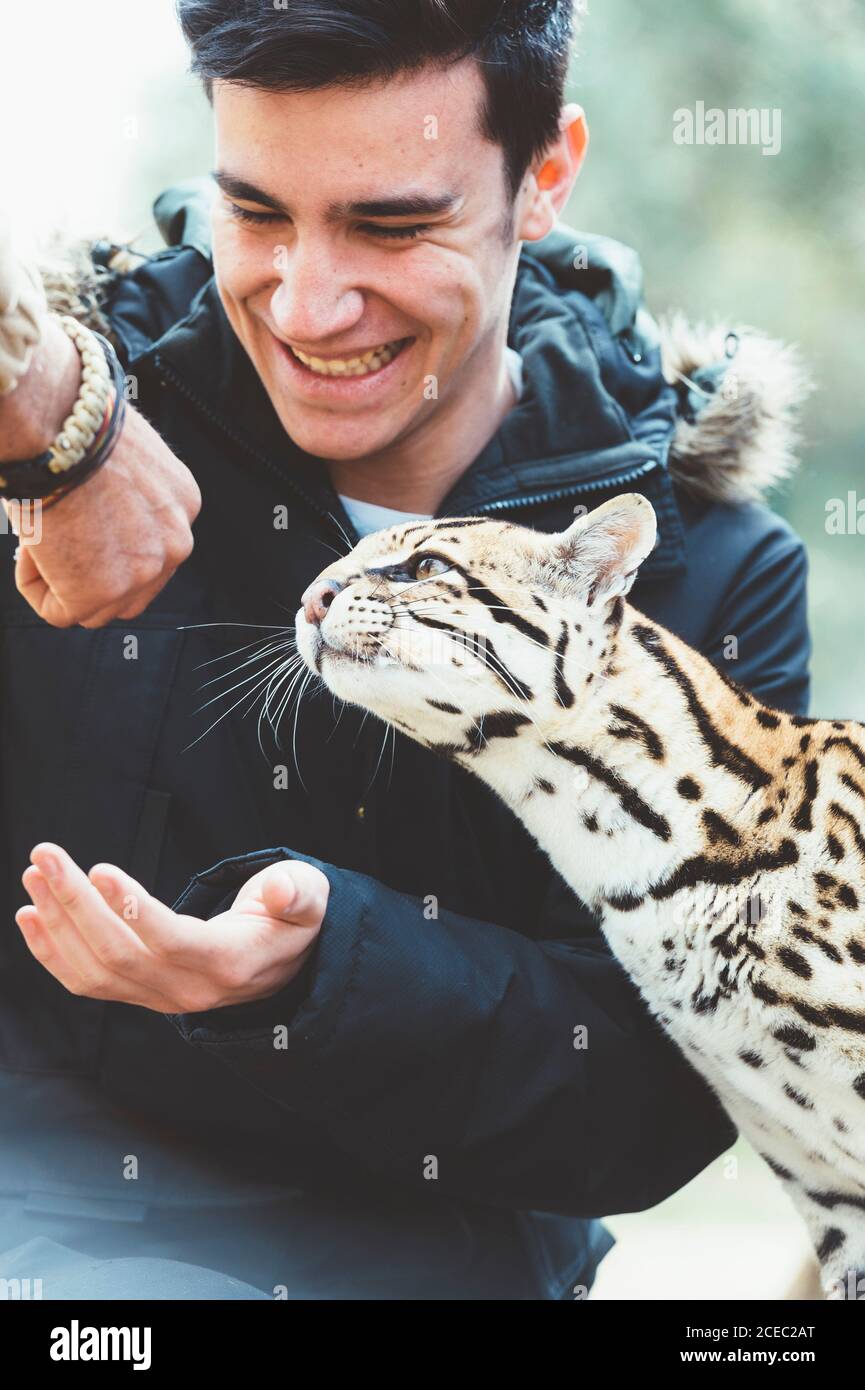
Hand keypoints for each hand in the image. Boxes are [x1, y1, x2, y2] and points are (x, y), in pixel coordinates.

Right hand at [11, 402, 200, 628]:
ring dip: (62, 583)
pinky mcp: (101, 592)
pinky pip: (60, 612)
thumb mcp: (123, 457)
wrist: (61, 425)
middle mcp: (175, 542)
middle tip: (54, 544)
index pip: (151, 550)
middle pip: (133, 589)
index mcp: (181, 505)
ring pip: (99, 607)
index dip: (106, 544)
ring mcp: (143, 573)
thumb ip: (123, 493)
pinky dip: (35, 587)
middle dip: (91, 574)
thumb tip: (93, 513)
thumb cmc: (78, 424)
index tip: (75, 524)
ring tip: (39, 541)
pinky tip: (28, 549)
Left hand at [16, 844, 327, 1013]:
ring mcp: (158, 996)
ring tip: (36, 874)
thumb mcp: (310, 902)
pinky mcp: (138, 992)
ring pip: (94, 970)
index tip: (101, 870)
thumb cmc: (290, 924)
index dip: (134, 910)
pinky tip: (31, 915)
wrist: (278, 966)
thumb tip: (283, 887)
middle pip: (119, 955)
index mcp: (228, 965)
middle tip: (46, 857)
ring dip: (57, 921)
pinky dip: (51, 951)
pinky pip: (85, 981)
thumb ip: (299, 894)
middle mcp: (187, 990)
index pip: (173, 942)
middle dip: (74, 904)